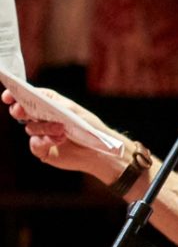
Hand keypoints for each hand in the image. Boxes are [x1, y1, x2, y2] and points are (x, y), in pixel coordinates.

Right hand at [4, 87, 131, 183]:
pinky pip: (34, 143)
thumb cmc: (90, 127)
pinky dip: (46, 140)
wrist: (100, 151)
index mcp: (49, 105)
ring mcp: (41, 134)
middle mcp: (42, 119)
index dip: (16, 95)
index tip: (8, 96)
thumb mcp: (74, 111)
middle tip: (22, 111)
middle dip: (20, 110)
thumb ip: (54, 103)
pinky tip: (60, 140)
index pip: (29, 97)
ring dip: (44, 128)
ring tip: (61, 129)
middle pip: (22, 112)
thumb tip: (36, 96)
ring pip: (30, 128)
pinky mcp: (42, 149)